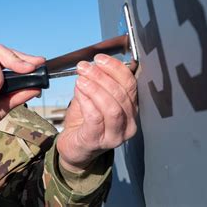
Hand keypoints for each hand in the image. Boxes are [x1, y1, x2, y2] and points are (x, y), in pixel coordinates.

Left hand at [57, 54, 137, 171]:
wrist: (75, 148)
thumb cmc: (85, 121)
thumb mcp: (94, 98)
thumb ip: (98, 83)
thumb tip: (94, 63)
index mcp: (131, 109)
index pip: (130, 84)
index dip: (115, 68)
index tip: (99, 58)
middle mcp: (129, 124)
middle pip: (121, 94)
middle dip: (101, 76)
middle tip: (84, 67)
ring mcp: (115, 135)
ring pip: (111, 107)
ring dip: (95, 88)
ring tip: (81, 79)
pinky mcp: (98, 141)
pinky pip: (95, 118)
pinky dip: (86, 101)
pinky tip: (78, 92)